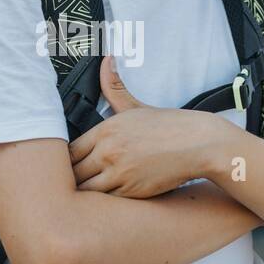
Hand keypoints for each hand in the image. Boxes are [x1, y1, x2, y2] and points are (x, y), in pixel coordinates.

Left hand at [68, 56, 229, 197]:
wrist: (199, 144)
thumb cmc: (169, 126)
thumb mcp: (136, 106)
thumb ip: (113, 88)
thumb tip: (106, 60)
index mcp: (106, 130)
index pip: (69, 150)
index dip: (64, 160)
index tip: (70, 164)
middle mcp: (109, 151)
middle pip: (72, 173)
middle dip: (70, 179)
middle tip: (72, 182)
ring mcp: (119, 173)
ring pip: (85, 190)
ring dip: (84, 193)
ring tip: (85, 193)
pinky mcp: (132, 191)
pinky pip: (105, 201)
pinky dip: (102, 203)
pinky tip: (104, 200)